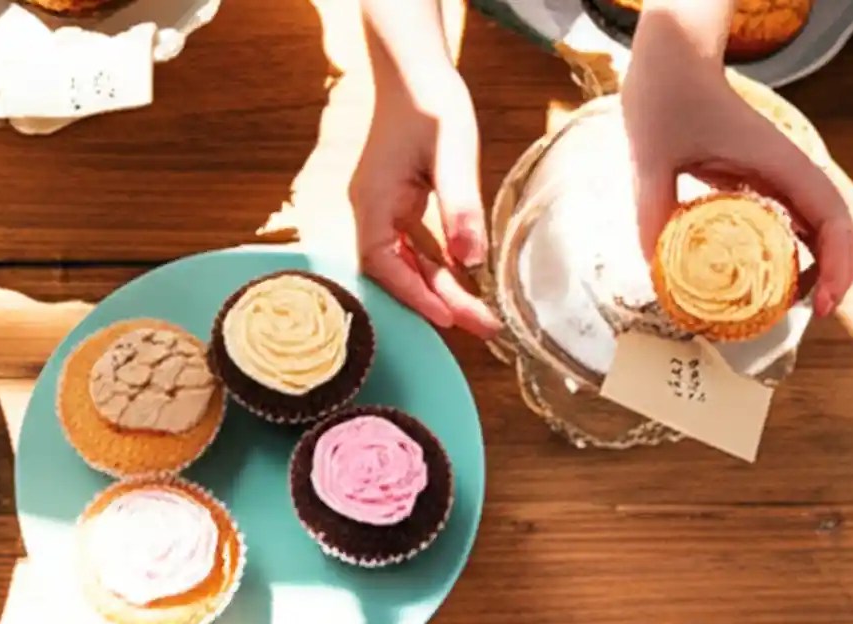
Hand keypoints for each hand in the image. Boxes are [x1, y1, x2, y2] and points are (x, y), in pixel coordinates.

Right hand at [349, 67, 501, 338]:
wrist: (414, 68)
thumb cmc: (430, 102)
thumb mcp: (454, 150)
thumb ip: (460, 204)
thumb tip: (471, 259)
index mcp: (372, 200)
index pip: (385, 264)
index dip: (415, 295)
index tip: (450, 317)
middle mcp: (369, 210)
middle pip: (397, 272)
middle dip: (438, 301)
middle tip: (483, 326)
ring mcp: (381, 208)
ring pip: (405, 263)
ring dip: (439, 288)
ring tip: (479, 314)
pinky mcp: (396, 203)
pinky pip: (412, 247)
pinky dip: (436, 267)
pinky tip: (463, 280)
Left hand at [622, 25, 852, 316]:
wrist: (668, 67)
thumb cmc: (667, 100)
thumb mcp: (650, 157)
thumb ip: (651, 210)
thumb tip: (654, 268)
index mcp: (779, 163)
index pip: (832, 218)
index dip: (841, 264)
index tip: (827, 303)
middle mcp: (786, 173)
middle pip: (832, 233)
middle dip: (830, 278)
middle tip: (800, 318)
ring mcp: (773, 180)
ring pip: (809, 233)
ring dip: (806, 271)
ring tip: (775, 310)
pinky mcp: (754, 186)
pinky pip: (778, 227)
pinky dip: (776, 258)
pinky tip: (751, 284)